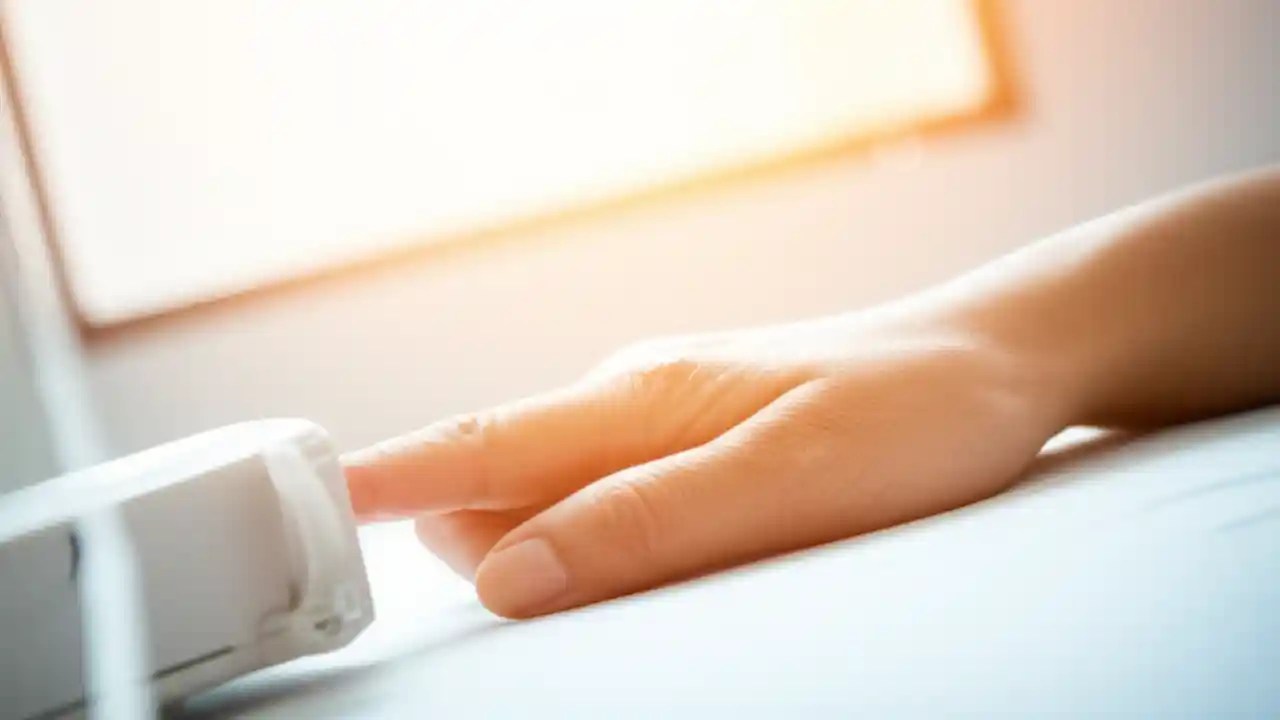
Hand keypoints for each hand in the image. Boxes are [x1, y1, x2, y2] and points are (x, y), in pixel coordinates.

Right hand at [344, 310, 1071, 617]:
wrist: (996, 365)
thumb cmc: (911, 415)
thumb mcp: (788, 481)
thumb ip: (648, 523)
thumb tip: (511, 575)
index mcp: (639, 399)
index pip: (479, 444)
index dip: (384, 478)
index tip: (301, 506)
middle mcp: (634, 405)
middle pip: (494, 485)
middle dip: (453, 544)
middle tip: (456, 612)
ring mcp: (662, 427)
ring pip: (547, 501)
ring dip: (527, 556)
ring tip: (574, 601)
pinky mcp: (694, 451)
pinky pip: (604, 505)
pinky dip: (588, 549)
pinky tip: (626, 576)